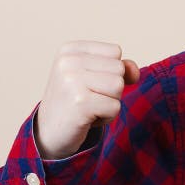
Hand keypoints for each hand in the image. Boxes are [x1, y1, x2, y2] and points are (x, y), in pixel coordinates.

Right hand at [35, 40, 140, 159]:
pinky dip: (106, 117)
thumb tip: (134, 72)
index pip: (115, 51)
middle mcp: (68, 61)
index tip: (87, 83)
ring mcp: (72, 81)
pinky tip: (86, 119)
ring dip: (110, 102)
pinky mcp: (80, 103)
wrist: (49, 134)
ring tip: (88, 107)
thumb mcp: (95, 76)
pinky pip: (115, 107)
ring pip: (119, 86)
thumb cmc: (76, 101)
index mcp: (70, 50)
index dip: (110, 71)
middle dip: (111, 88)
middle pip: (119, 69)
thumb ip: (119, 67)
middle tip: (87, 98)